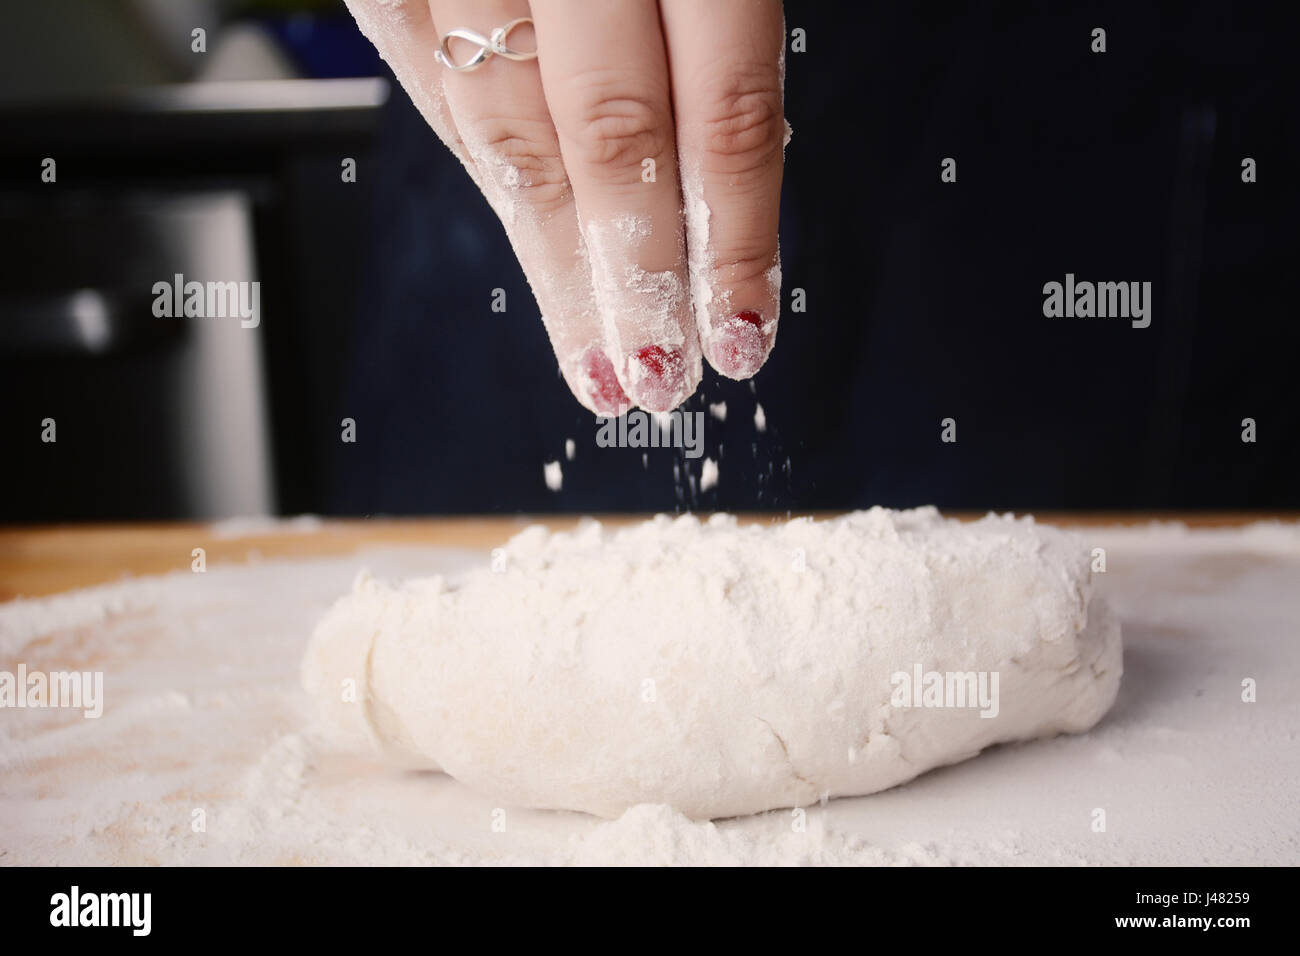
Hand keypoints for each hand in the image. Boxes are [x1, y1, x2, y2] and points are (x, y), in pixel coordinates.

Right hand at [346, 0, 786, 411]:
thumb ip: (715, 45)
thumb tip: (718, 206)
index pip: (726, 113)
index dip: (734, 242)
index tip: (739, 333)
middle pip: (608, 138)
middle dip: (634, 279)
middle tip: (656, 374)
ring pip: (504, 130)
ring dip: (553, 262)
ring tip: (592, 354)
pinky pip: (433, 82)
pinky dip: (484, 171)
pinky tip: (526, 236)